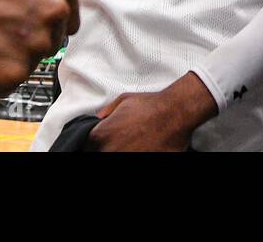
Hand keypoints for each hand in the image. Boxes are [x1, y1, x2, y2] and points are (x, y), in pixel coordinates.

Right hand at [0, 0, 78, 97]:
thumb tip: (50, 25)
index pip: (62, 23)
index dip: (35, 26)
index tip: (13, 22)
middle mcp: (55, 14)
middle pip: (46, 46)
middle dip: (20, 44)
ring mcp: (35, 46)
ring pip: (26, 67)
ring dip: (4, 61)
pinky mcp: (12, 76)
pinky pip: (5, 86)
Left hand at [87, 73, 216, 150]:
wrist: (175, 112)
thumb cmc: (150, 105)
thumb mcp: (123, 100)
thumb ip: (106, 113)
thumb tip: (97, 120)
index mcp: (101, 136)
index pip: (87, 147)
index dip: (97, 143)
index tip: (106, 140)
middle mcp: (110, 151)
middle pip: (101, 154)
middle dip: (109, 148)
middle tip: (123, 142)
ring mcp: (126, 159)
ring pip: (117, 158)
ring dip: (123, 152)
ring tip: (135, 145)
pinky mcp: (143, 163)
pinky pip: (133, 161)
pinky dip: (138, 154)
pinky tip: (143, 148)